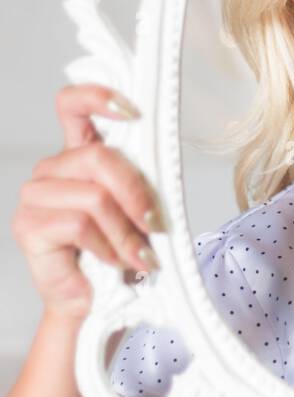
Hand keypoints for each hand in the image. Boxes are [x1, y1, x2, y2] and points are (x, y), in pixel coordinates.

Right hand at [11, 84, 162, 320]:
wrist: (92, 300)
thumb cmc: (116, 249)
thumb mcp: (135, 206)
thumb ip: (139, 179)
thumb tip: (162, 155)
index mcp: (77, 153)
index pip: (73, 105)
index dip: (98, 96)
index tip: (133, 110)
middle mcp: (52, 168)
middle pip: (99, 157)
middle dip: (136, 193)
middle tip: (155, 224)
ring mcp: (35, 194)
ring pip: (94, 197)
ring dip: (126, 232)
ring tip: (139, 256)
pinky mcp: (27, 225)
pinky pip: (79, 225)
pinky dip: (108, 247)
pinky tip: (114, 262)